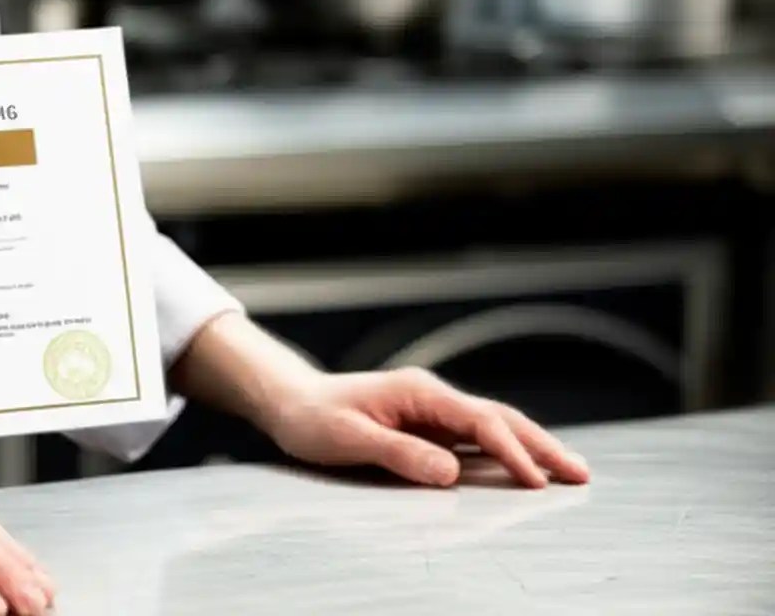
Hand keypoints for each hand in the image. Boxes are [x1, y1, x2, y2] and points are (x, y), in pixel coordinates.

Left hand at [263, 367, 590, 488]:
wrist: (291, 403)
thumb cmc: (314, 418)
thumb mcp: (349, 438)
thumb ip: (399, 454)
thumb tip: (450, 473)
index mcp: (419, 392)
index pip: (479, 420)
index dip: (511, 450)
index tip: (536, 479)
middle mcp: (432, 398)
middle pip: (499, 419)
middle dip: (541, 445)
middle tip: (581, 473)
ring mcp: (432, 413)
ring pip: (492, 429)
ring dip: (530, 449)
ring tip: (568, 472)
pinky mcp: (427, 429)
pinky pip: (474, 442)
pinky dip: (504, 454)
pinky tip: (524, 470)